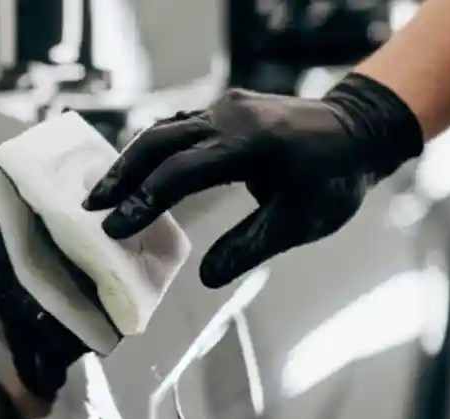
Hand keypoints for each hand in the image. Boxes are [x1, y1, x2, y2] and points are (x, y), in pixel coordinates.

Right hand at [83, 73, 422, 287]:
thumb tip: (206, 278)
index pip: (182, 171)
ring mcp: (226, 107)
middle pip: (161, 141)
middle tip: (91, 208)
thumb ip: (249, 248)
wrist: (358, 131)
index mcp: (251, 142)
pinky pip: (179, 127)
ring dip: (132, 161)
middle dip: (122, 175)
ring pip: (165, 130)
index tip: (113, 228)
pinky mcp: (225, 109)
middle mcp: (232, 115)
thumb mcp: (299, 222)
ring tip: (103, 195)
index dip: (144, 200)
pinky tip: (135, 174)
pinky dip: (153, 151)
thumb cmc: (334, 180)